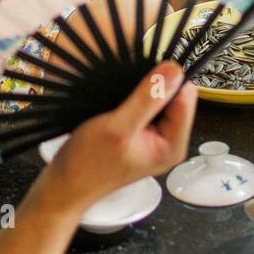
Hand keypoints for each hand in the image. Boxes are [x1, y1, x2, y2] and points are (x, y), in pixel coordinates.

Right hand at [45, 61, 195, 212]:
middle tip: (128, 95)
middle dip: (155, 88)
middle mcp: (170, 142)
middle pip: (176, 97)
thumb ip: (148, 99)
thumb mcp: (118, 127)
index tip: (144, 78)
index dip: (167, 81)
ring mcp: (157, 139)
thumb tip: (174, 71)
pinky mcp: (144, 134)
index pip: (186, 97)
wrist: (66, 183)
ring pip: (161, 99)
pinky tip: (119, 106)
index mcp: (173, 145)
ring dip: (143, 93)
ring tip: (121, 101)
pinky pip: (149, 106)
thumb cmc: (88, 163)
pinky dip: (135, 100)